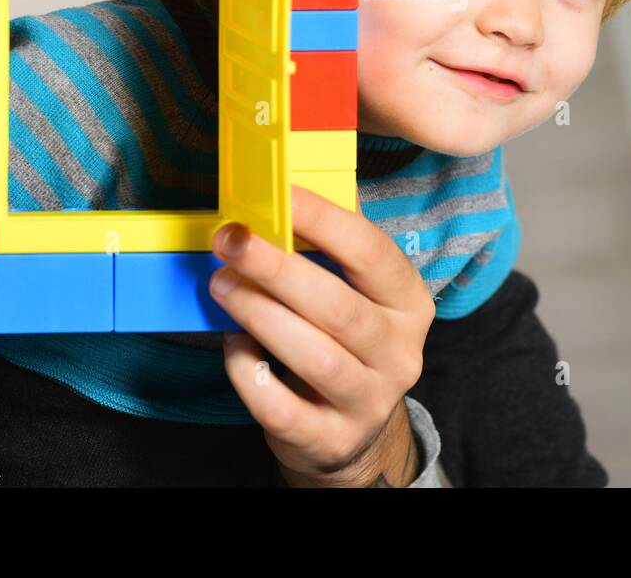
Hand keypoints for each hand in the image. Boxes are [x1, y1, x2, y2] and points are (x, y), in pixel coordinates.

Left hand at [211, 185, 435, 486]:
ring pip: (316, 357)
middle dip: (278, 269)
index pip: (372, 252)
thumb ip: (326, 247)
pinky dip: (249, 373)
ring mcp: (370, 401)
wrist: (348, 431)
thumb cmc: (341, 340)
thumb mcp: (353, 292)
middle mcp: (400, 352)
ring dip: (260, 315)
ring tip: (221, 285)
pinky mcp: (331, 440)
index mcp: (408, 302)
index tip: (279, 194)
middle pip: (340, 307)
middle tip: (231, 241)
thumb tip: (278, 190)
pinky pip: (281, 407)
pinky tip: (234, 345)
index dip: (324, 219)